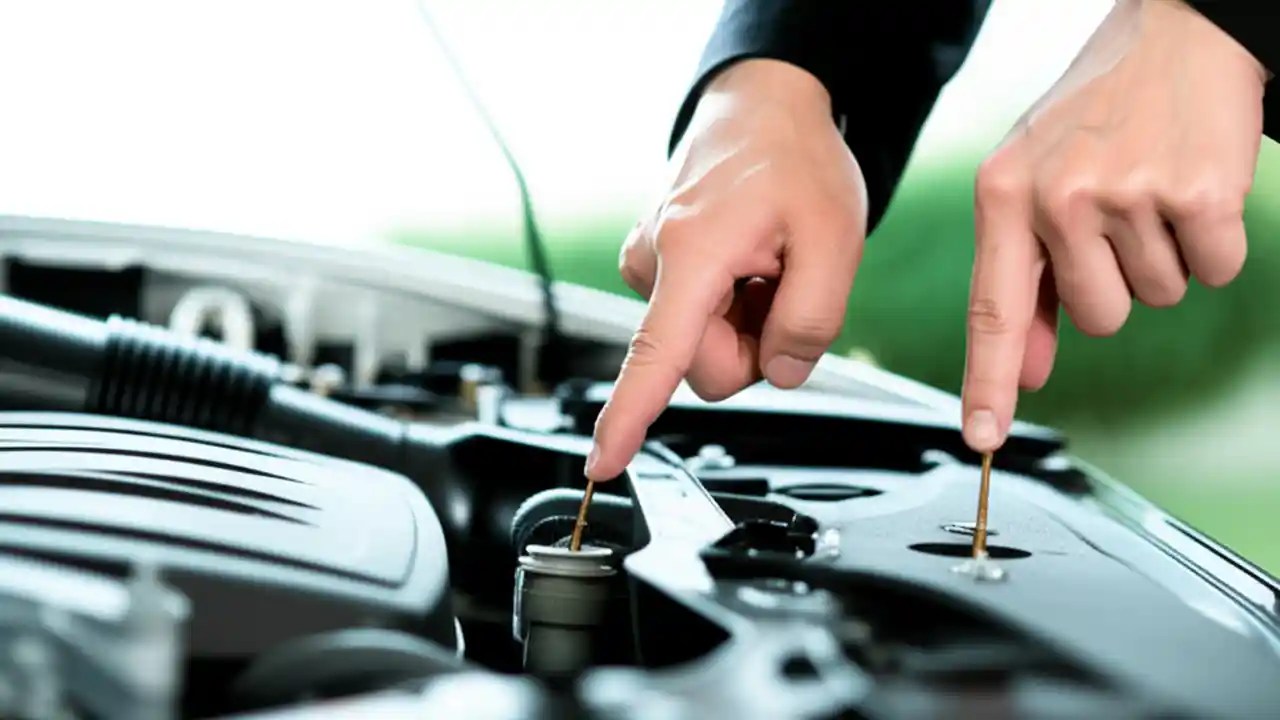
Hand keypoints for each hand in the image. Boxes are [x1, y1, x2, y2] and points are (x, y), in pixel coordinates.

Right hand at [585, 59, 867, 480]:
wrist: (765, 107)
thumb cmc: (795, 160)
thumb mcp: (836, 240)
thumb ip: (812, 321)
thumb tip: (779, 373)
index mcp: (692, 253)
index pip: (655, 357)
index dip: (628, 418)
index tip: (602, 464)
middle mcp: (653, 261)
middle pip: (700, 366)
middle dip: (753, 348)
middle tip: (786, 289)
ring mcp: (648, 263)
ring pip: (700, 346)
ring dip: (744, 325)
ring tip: (768, 267)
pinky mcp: (653, 266)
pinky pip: (695, 319)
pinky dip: (730, 306)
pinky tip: (749, 265)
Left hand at [961, 0, 1266, 452]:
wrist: (1175, 35)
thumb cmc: (1094, 121)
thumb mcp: (1031, 185)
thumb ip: (1023, 281)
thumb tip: (1026, 370)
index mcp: (1002, 195)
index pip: (991, 308)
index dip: (988, 382)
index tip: (983, 439)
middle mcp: (1056, 197)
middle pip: (1100, 317)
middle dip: (1119, 283)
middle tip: (1121, 215)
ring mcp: (1125, 194)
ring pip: (1157, 296)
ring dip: (1165, 256)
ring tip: (1152, 189)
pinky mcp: (1196, 193)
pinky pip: (1214, 271)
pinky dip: (1215, 243)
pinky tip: (1194, 188)